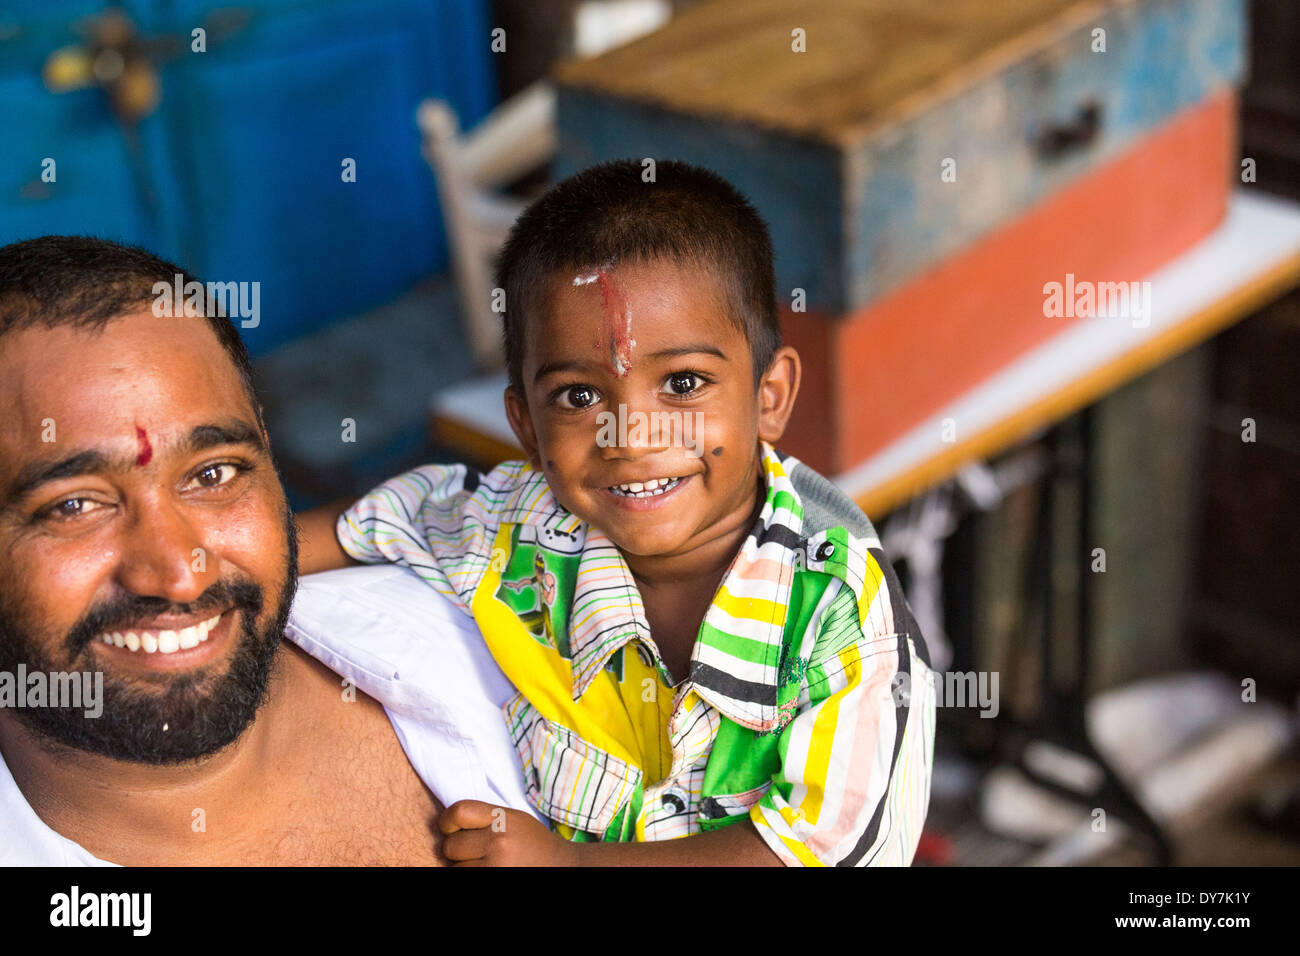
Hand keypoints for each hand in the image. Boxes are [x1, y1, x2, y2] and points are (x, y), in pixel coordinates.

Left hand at [438, 800, 579, 866]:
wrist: (560, 866)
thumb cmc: (532, 842)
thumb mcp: (513, 818)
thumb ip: (483, 817)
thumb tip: (446, 824)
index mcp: (503, 818)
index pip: (459, 812)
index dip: (447, 821)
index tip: (450, 827)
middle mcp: (499, 841)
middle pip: (451, 845)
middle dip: (456, 849)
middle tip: (473, 850)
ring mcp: (496, 865)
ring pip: (455, 867)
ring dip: (463, 866)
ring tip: (485, 861)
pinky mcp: (494, 879)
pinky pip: (464, 877)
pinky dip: (470, 872)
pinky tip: (485, 868)